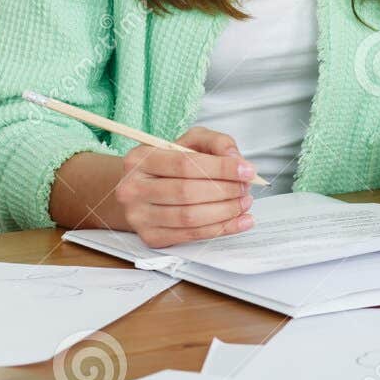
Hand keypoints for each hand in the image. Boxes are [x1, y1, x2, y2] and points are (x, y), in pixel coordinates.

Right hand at [114, 127, 255, 248]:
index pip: (184, 163)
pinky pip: (191, 236)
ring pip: (190, 217)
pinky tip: (240, 221)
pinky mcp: (150, 237)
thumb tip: (234, 159)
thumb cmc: (169, 165)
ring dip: (225, 212)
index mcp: (139, 158)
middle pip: (186, 191)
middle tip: (245, 188)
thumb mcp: (190, 143)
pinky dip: (221, 229)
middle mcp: (133, 188)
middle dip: (225, 190)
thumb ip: (215, 142)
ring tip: (244, 203)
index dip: (220, 168)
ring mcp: (139, 216)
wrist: (142, 191)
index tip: (246, 170)